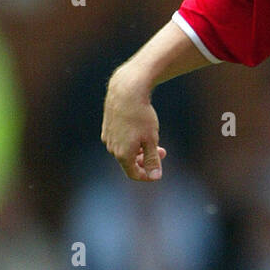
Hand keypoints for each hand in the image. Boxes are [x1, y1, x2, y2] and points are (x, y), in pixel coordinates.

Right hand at [101, 66, 166, 181]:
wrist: (127, 91)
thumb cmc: (141, 116)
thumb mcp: (151, 140)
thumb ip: (152, 160)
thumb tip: (155, 177)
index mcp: (123, 155)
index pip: (134, 174)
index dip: (147, 176)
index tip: (158, 171)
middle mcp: (112, 148)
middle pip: (130, 162)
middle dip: (147, 160)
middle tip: (162, 151)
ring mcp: (108, 137)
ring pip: (125, 150)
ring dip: (140, 149)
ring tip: (153, 138)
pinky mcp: (107, 127)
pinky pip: (120, 140)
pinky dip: (132, 140)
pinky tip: (141, 129)